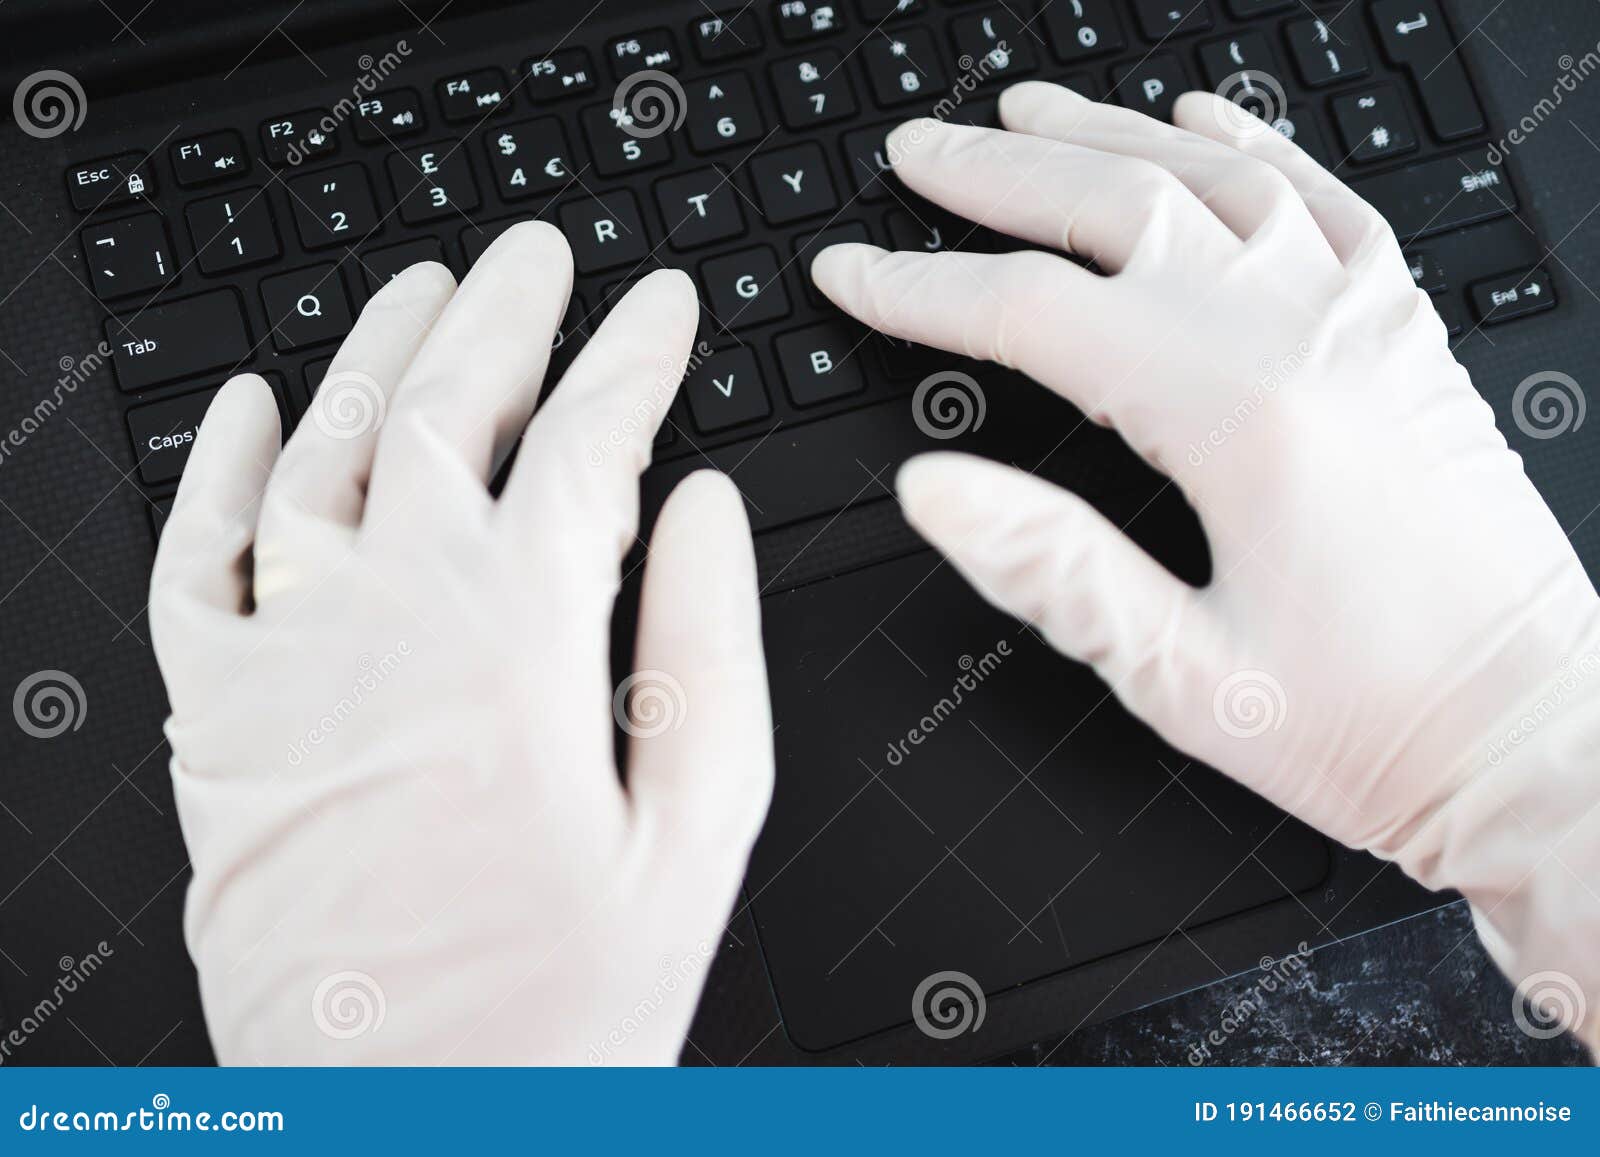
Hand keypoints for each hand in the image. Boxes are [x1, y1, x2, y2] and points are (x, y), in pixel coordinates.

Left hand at [150, 223, 772, 1063]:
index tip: (659, 305)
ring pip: (320, 451)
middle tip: (538, 257)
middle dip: (504, 312)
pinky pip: (195, 558)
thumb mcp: (693, 831)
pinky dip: (219, 466)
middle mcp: (387, 625)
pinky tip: (252, 405)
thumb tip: (704, 510)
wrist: (405, 1126)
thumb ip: (704, 645)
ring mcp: (284, 665)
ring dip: (374, 353)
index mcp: (519, 646)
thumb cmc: (556, 1005)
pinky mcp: (215, 724)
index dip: (633, 354)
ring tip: (420, 289)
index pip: (586, 440)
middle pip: (444, 411)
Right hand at [814, 83, 1599, 1047]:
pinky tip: (1207, 119)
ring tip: (1025, 109)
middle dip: (998, 176)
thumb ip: (1050, 569)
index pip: (1037, 314)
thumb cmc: (1378, 724)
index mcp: (1240, 419)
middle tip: (916, 154)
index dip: (923, 289)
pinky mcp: (1406, 336)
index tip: (852, 273)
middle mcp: (1308, 340)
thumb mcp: (1185, 678)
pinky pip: (1328, 202)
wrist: (1538, 735)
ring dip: (1109, 136)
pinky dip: (1258, 147)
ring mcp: (1367, 323)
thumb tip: (932, 487)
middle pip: (1120, 212)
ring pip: (1216, 182)